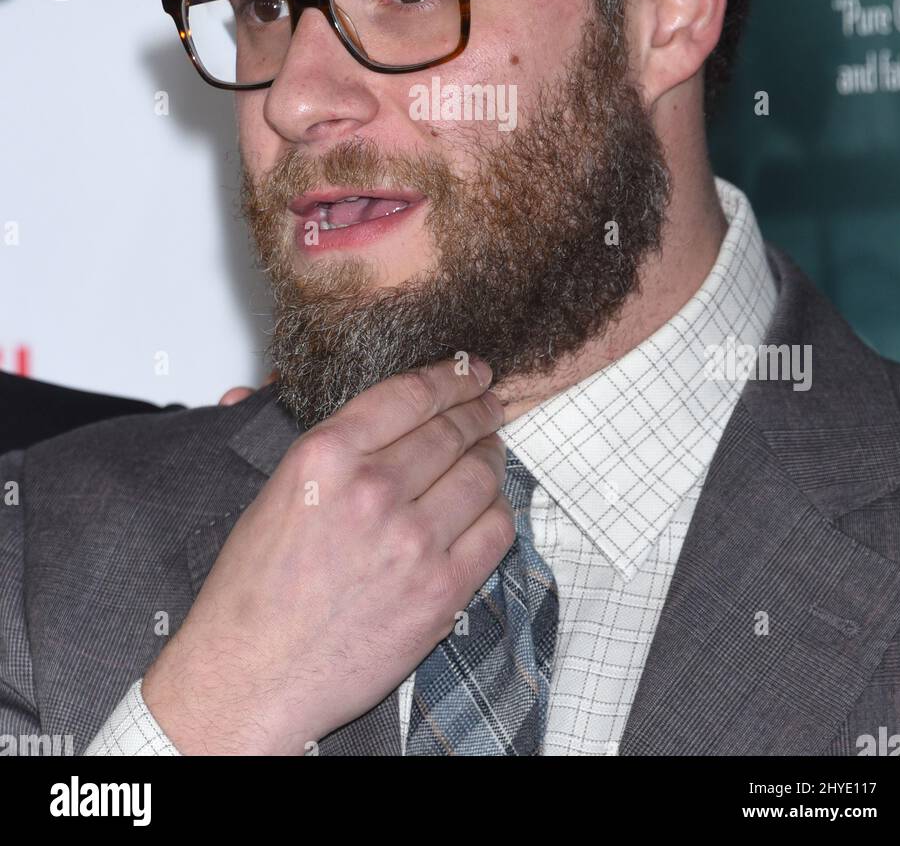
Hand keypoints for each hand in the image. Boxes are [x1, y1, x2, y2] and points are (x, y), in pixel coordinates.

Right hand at [142, 356, 512, 754]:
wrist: (249, 679)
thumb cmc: (251, 593)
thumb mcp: (270, 494)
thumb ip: (303, 438)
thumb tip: (269, 385)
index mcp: (326, 456)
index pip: (410, 394)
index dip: (452, 376)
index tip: (472, 371)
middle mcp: (373, 491)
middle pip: (451, 430)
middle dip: (479, 411)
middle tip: (491, 406)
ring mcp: (412, 541)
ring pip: (480, 475)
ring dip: (492, 457)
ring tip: (491, 452)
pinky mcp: (440, 591)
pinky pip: (495, 531)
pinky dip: (498, 511)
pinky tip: (489, 505)